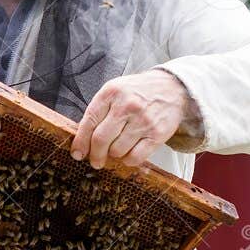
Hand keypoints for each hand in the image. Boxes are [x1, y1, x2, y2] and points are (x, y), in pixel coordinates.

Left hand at [70, 69, 190, 168]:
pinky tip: (129, 153)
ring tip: (118, 148)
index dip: (80, 142)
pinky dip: (128, 160)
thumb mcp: (115, 90)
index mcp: (111, 92)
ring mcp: (143, 120)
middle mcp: (126, 105)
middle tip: (96, 161)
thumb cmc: (139, 91)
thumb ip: (99, 110)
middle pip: (101, 140)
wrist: (172, 88)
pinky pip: (135, 157)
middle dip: (95, 155)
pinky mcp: (157, 134)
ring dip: (114, 155)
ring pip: (117, 151)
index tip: (77, 153)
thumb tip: (84, 139)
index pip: (89, 122)